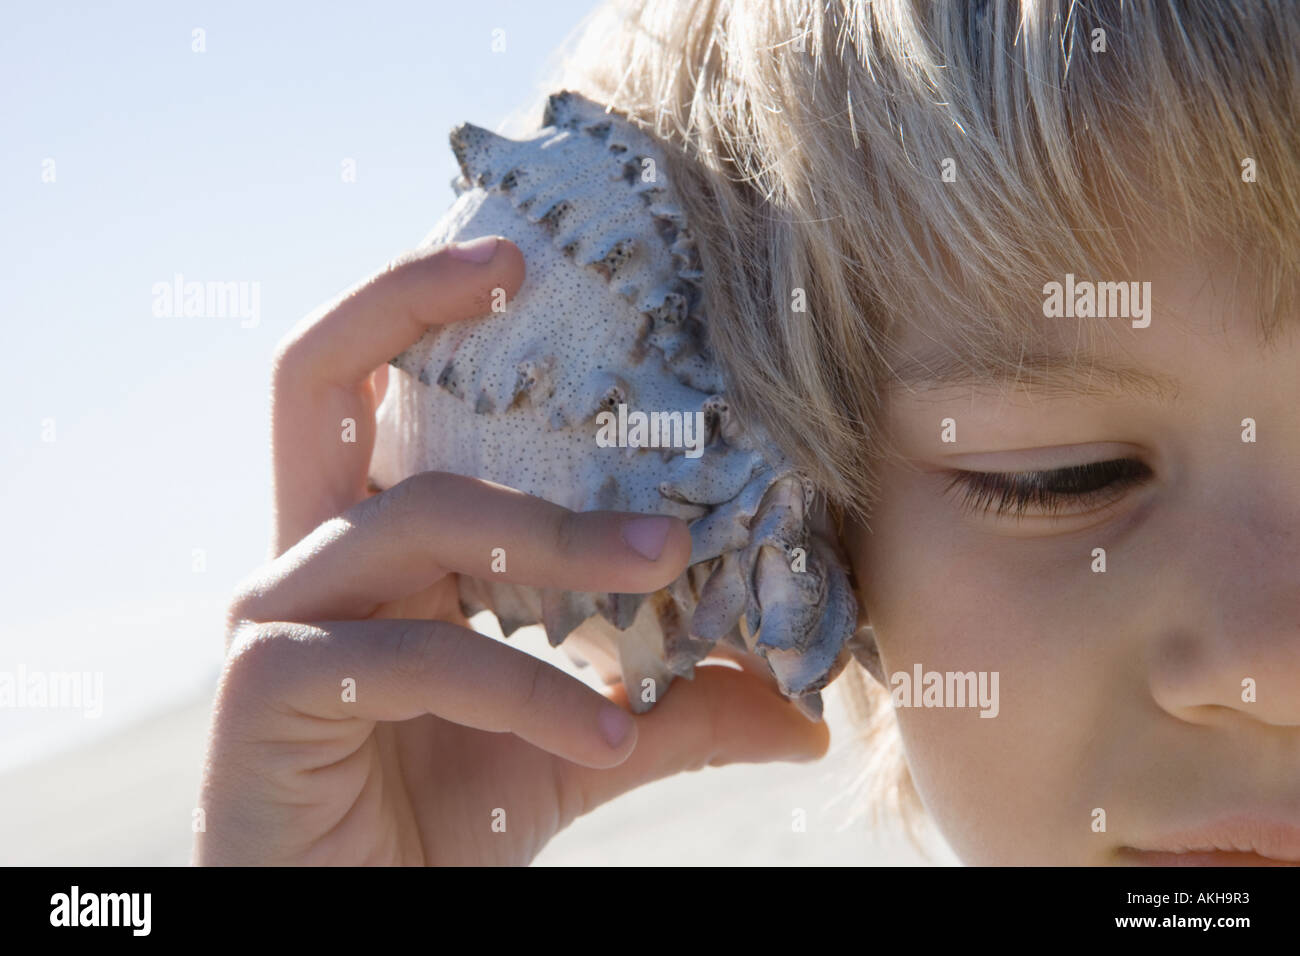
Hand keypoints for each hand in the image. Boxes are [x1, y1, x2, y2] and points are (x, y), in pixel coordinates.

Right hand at [194, 238, 829, 865]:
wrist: (353, 923)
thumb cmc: (443, 816)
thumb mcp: (580, 746)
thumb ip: (675, 712)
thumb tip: (805, 713)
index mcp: (372, 547)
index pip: (369, 390)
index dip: (420, 305)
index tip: (522, 260)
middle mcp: (310, 558)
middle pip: (314, 377)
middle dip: (404, 299)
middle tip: (518, 264)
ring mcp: (278, 617)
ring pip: (416, 515)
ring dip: (554, 533)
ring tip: (665, 560)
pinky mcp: (268, 690)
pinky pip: (421, 654)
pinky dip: (529, 687)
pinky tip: (611, 731)